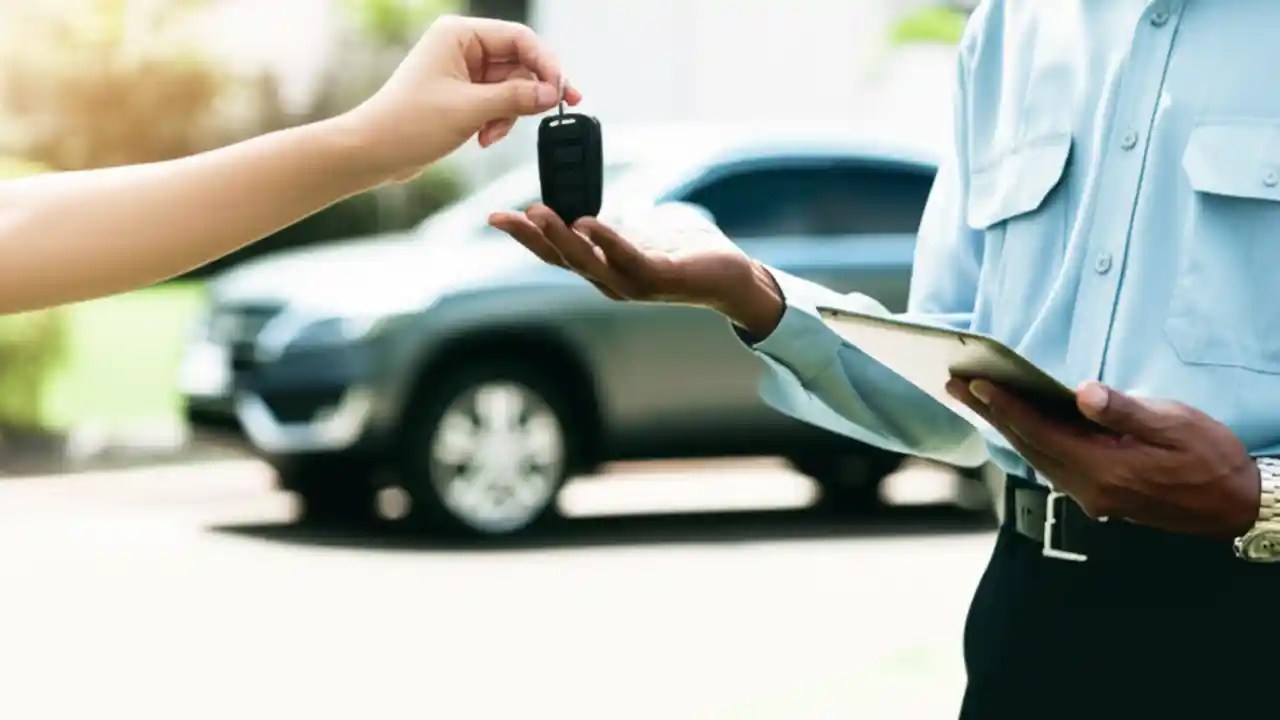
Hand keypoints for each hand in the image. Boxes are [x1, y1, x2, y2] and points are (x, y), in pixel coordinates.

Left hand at [343, 15, 580, 181]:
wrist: (373, 152)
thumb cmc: (407, 124)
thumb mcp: (470, 110)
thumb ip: (517, 98)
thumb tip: (553, 93)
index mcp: (459, 34)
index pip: (519, 38)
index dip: (547, 64)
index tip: (564, 90)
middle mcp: (461, 47)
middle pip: (518, 63)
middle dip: (528, 93)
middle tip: (554, 111)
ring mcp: (461, 72)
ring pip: (510, 87)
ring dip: (509, 114)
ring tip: (491, 134)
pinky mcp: (461, 95)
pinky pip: (496, 103)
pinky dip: (497, 122)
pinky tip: (483, 137)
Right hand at [488, 203, 787, 335]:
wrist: (727, 275)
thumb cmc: (681, 251)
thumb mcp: (636, 231)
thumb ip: (609, 223)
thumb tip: (584, 205)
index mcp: (601, 267)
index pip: (554, 253)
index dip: (524, 236)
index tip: (495, 216)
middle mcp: (610, 280)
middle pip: (562, 259)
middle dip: (532, 237)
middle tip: (505, 216)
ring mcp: (633, 283)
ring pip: (589, 262)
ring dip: (561, 238)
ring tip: (538, 214)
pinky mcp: (660, 278)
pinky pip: (628, 258)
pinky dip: (608, 241)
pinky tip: (590, 223)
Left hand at [947, 378, 1260, 537]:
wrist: (1236, 506)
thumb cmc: (1211, 460)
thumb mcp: (1175, 425)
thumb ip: (1125, 411)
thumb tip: (1083, 393)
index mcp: (1104, 470)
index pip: (1040, 432)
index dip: (1005, 406)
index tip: (975, 382)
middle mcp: (1088, 488)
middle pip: (1026, 444)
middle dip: (988, 412)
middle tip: (953, 384)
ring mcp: (1090, 496)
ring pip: (1035, 455)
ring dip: (1003, 425)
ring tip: (973, 397)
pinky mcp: (1097, 496)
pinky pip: (1050, 462)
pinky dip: (1028, 438)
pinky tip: (1016, 421)